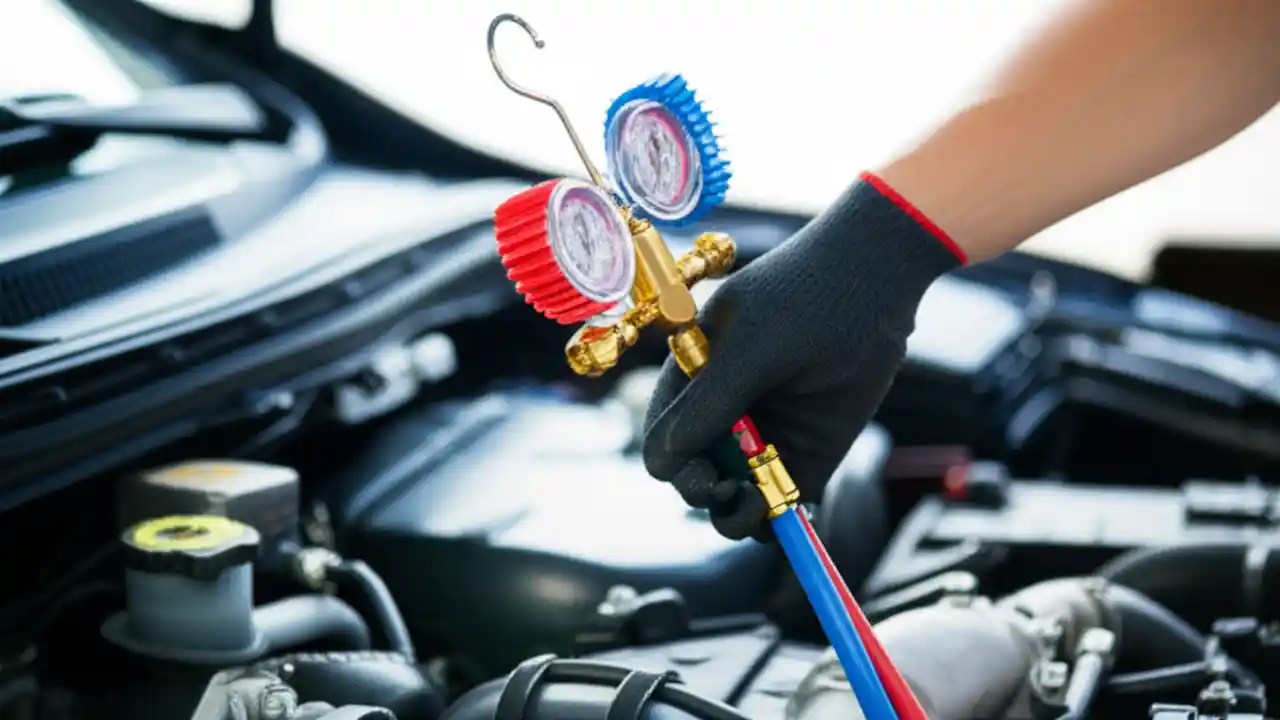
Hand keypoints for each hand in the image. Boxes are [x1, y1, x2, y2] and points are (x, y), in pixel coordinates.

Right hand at [642, 172, 963, 539]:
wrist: (877, 280)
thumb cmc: (804, 299)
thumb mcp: (751, 350)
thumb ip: (709, 404)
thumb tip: (662, 461)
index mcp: (692, 380)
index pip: (663, 441)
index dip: (675, 466)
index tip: (703, 474)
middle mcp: (723, 413)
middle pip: (696, 477)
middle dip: (707, 494)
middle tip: (733, 493)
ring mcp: (766, 436)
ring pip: (737, 499)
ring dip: (741, 517)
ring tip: (761, 506)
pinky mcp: (809, 452)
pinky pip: (786, 502)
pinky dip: (786, 524)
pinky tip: (796, 527)